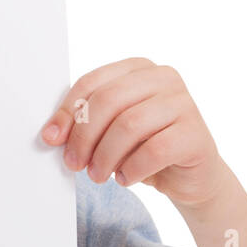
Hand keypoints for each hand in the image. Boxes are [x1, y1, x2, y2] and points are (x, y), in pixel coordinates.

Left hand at [39, 58, 229, 208]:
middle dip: (84, 136)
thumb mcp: (109, 132)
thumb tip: (51, 134)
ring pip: (130, 125)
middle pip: (109, 100)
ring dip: (105, 156)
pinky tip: (126, 178)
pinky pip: (155, 150)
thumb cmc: (144, 148)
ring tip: (98, 175)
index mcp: (138, 68)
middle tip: (75, 163)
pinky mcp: (196, 133)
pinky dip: (133, 169)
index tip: (51, 139)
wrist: (187, 177)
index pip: (93, 82)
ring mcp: (184, 103)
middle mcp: (164, 78)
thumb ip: (85, 123)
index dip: (67, 112)